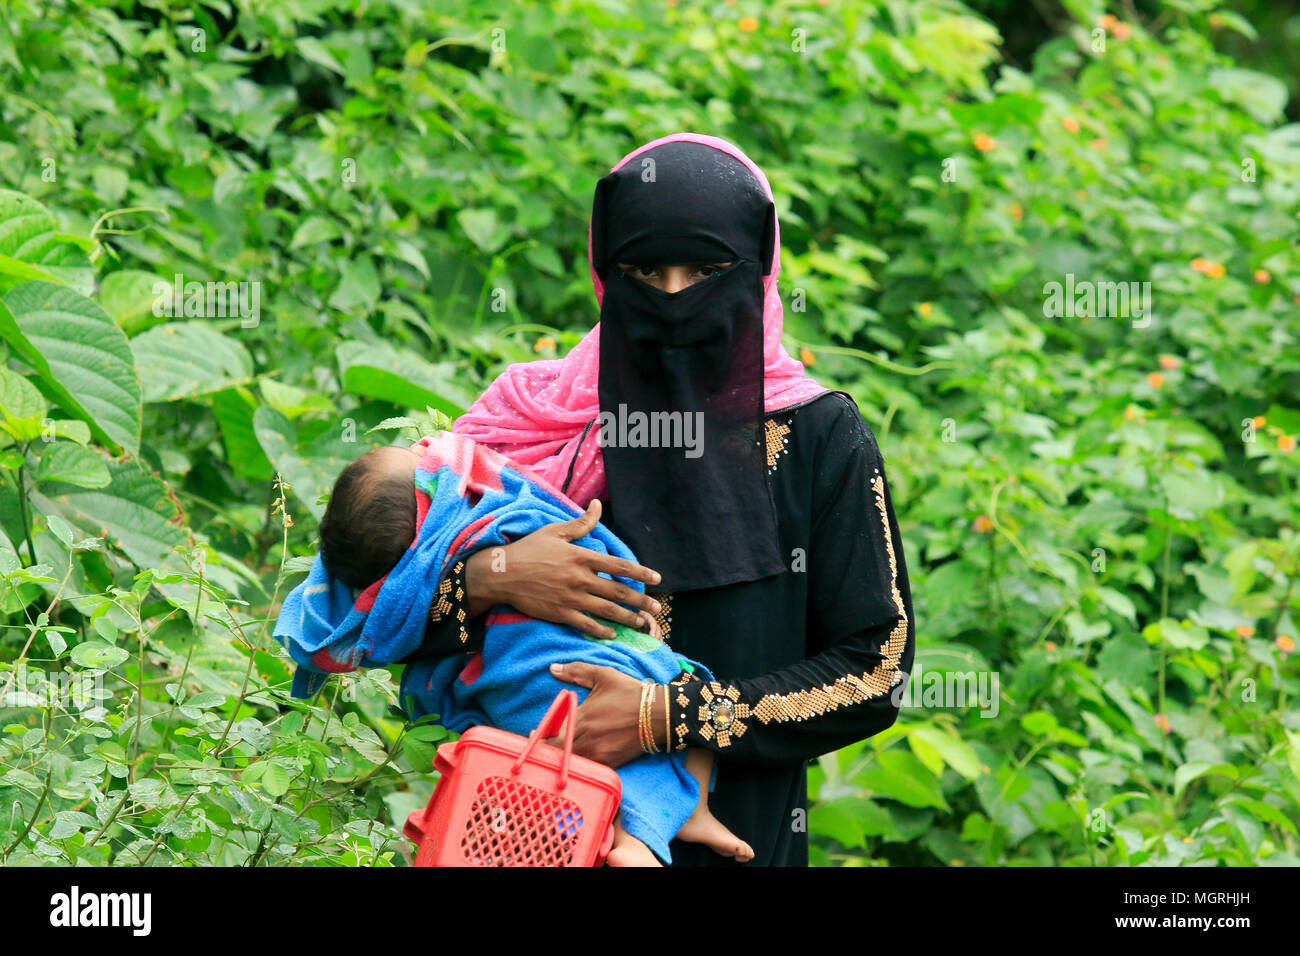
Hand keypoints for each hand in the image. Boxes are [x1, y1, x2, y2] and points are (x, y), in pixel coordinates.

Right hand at [465, 499, 661, 640]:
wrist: (501, 573)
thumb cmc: (528, 549)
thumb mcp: (555, 531)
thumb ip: (581, 523)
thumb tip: (597, 505)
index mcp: (581, 557)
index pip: (618, 565)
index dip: (640, 572)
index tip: (657, 578)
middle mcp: (580, 578)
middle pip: (618, 592)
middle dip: (641, 601)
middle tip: (657, 609)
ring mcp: (571, 598)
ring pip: (606, 611)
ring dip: (627, 618)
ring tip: (642, 624)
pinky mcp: (560, 613)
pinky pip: (586, 625)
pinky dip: (601, 630)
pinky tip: (612, 634)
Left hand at [545, 662, 665, 768]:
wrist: (659, 715)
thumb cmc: (630, 693)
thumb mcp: (603, 675)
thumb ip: (575, 671)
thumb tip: (552, 668)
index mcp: (580, 720)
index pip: (547, 736)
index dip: (538, 736)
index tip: (536, 731)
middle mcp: (585, 741)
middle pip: (554, 754)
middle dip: (547, 750)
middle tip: (544, 743)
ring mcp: (598, 756)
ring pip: (569, 764)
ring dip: (562, 758)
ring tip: (560, 750)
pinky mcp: (609, 765)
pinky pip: (587, 770)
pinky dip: (580, 765)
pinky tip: (579, 757)